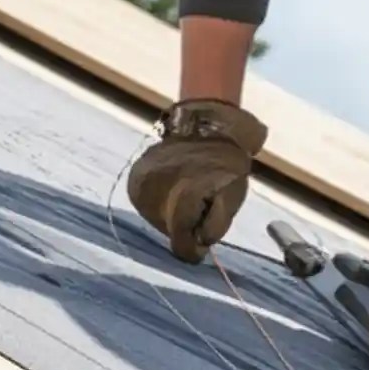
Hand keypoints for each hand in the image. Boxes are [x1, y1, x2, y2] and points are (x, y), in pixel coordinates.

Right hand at [126, 100, 266, 262]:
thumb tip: (200, 244)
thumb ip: (216, 226)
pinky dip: (163, 201)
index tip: (202, 242)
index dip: (193, 246)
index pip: (180, 242)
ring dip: (172, 215)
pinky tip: (176, 188)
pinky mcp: (136, 176)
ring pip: (158, 216)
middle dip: (184, 227)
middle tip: (201, 211)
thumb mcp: (232, 196)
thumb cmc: (225, 162)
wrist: (205, 123)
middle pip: (168, 230)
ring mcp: (141, 184)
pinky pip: (150, 200)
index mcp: (178, 200)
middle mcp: (154, 195)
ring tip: (190, 196)